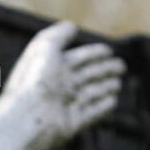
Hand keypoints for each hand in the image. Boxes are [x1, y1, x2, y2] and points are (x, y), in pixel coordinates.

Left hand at [4, 21, 124, 143]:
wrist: (28, 117)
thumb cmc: (35, 80)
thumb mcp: (45, 48)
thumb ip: (59, 35)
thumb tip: (72, 26)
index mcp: (51, 68)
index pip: (78, 58)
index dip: (93, 53)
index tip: (109, 50)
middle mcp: (58, 86)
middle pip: (86, 75)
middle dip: (104, 69)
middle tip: (122, 66)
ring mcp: (64, 106)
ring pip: (89, 93)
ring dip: (105, 87)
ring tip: (118, 83)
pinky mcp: (71, 123)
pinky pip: (90, 114)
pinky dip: (102, 107)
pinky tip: (112, 101)